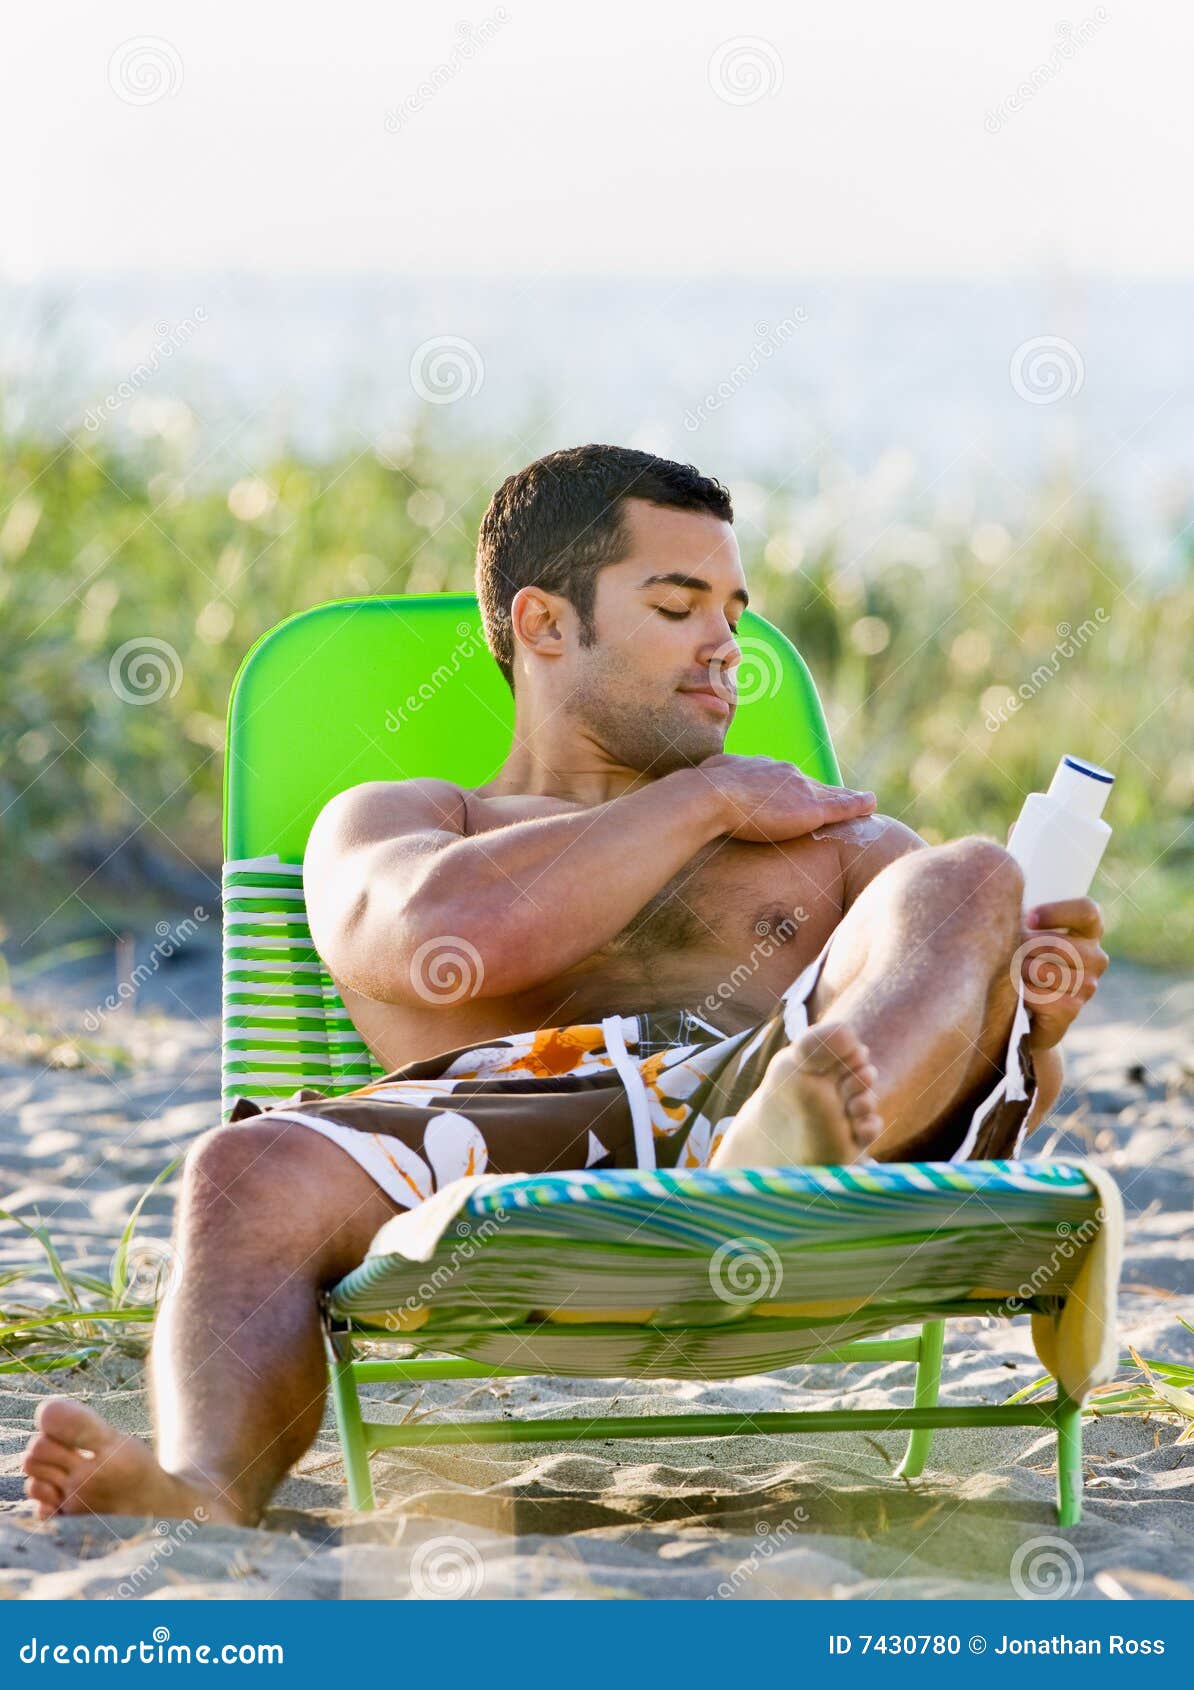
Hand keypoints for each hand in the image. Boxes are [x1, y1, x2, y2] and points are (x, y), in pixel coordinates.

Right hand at [697, 753, 876, 842]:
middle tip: (841, 798)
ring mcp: (801, 789)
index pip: (786, 778)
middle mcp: (786, 772)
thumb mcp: (708, 778)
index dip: (794, 787)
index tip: (799, 794)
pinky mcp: (811, 808)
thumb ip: (714, 779)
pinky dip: (858, 804)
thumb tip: (700, 781)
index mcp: (762, 767)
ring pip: (831, 794)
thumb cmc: (702, 790)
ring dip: (847, 798)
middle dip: (825, 791)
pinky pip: (842, 806)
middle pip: (812, 784)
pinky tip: (871, 804)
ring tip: (864, 803)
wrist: (711, 795)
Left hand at [1016, 897, 1107, 1050]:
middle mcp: (1096, 957)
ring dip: (1017, 970)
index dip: (1056, 912)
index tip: (1027, 918)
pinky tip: (1016, 993)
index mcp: (1088, 930)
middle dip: (1022, 946)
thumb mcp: (1024, 930)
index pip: (1087, 912)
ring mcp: (1088, 986)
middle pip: (1056, 944)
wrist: (1017, 1006)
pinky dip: (1022, 994)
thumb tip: (1008, 903)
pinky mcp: (1072, 1010)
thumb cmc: (1019, 956)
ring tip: (1006, 970)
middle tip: (1002, 949)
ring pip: (1044, 971)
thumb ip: (1025, 916)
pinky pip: (1042, 997)